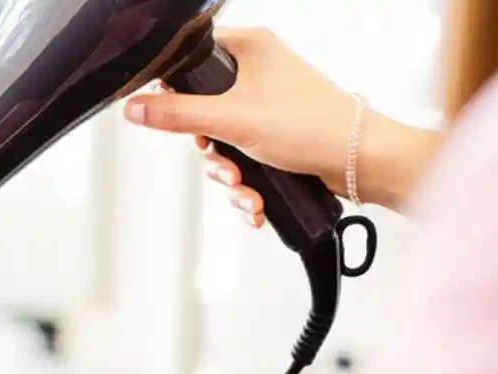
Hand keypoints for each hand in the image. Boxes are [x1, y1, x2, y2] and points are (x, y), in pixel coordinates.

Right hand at [123, 28, 440, 220]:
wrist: (362, 163)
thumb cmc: (315, 126)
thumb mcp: (232, 120)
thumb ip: (177, 115)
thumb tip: (134, 108)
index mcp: (250, 48)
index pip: (192, 56)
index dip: (174, 87)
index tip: (171, 114)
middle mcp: (258, 72)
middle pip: (201, 109)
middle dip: (209, 152)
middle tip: (223, 161)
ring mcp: (267, 106)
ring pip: (221, 142)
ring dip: (228, 175)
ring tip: (247, 188)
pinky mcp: (275, 137)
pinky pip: (243, 159)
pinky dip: (246, 185)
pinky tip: (256, 201)